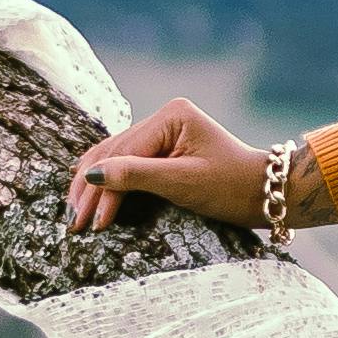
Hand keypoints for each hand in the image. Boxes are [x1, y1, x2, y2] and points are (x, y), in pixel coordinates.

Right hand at [64, 97, 271, 233]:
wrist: (264, 193)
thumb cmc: (230, 187)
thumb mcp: (182, 183)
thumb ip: (136, 177)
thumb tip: (91, 175)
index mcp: (171, 116)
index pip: (124, 154)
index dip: (103, 188)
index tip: (87, 221)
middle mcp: (165, 117)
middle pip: (114, 153)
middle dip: (91, 188)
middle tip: (72, 221)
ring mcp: (164, 130)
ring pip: (116, 157)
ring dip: (94, 185)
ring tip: (75, 213)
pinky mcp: (165, 146)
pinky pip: (128, 162)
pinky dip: (110, 181)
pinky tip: (90, 194)